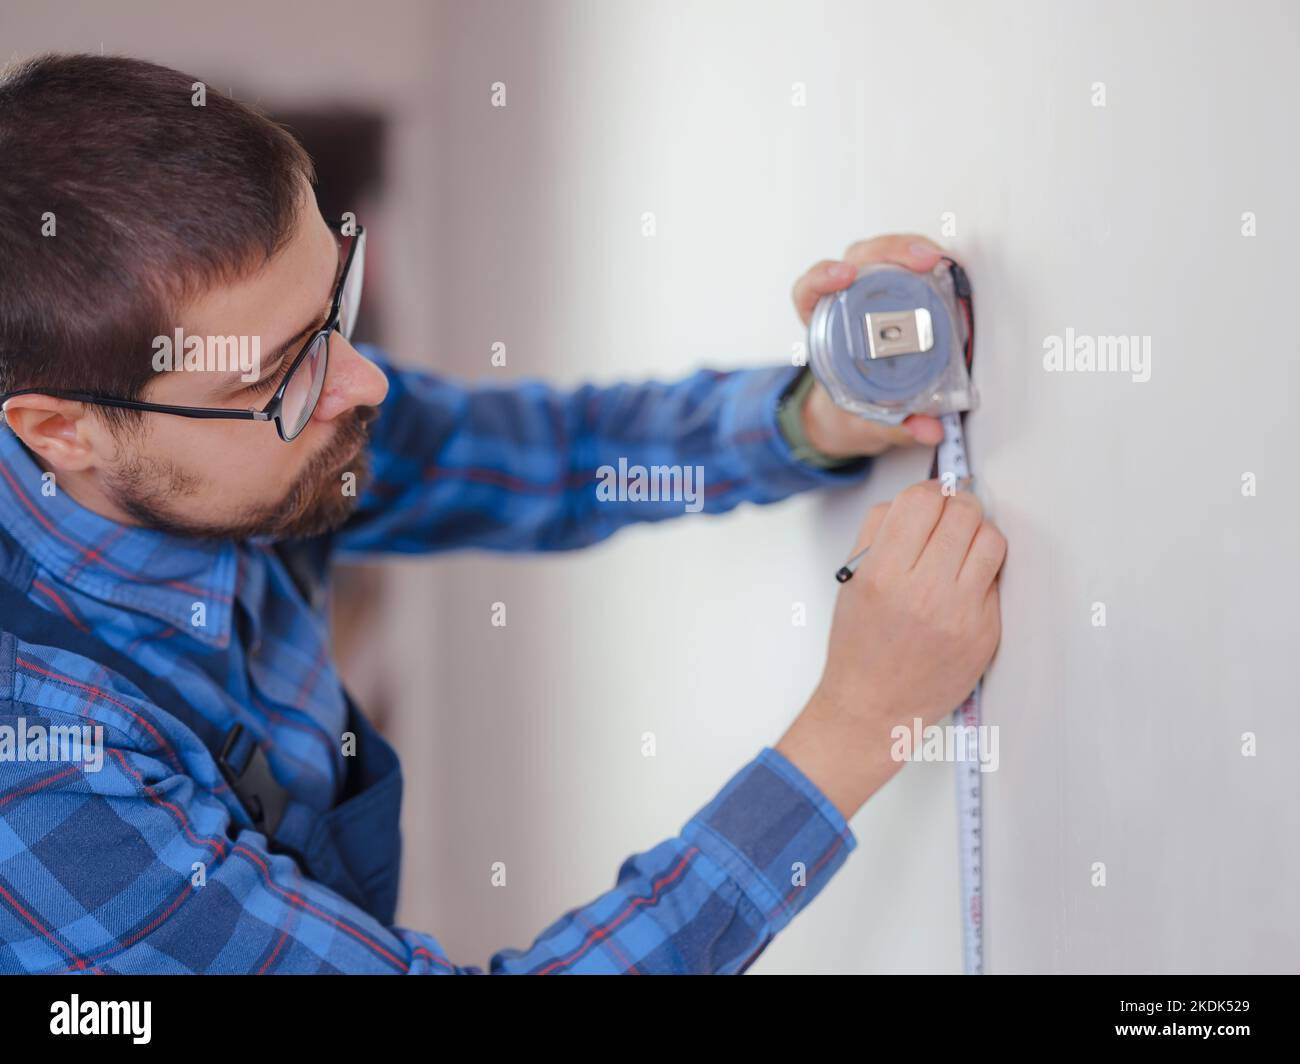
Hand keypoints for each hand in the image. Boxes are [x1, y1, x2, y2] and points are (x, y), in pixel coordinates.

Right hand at [776, 479, 1005, 817]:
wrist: (873, 707)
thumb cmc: (859, 645)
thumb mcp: (852, 581)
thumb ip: (879, 531)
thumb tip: (919, 497)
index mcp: (883, 575)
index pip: (921, 501)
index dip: (929, 491)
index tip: (930, 498)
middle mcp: (925, 593)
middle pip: (963, 513)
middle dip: (958, 506)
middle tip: (950, 517)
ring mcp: (961, 615)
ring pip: (991, 539)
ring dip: (977, 533)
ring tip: (961, 545)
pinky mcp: (986, 632)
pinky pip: (997, 578)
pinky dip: (982, 570)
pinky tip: (963, 581)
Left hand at [791, 234, 951, 456]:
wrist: (859, 403)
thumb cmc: (858, 403)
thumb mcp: (870, 421)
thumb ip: (897, 426)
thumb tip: (930, 430)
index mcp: (822, 330)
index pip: (809, 291)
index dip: (822, 278)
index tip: (845, 276)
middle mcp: (842, 302)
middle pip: (855, 260)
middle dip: (888, 252)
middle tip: (920, 262)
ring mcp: (868, 291)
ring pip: (880, 253)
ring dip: (909, 249)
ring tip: (936, 260)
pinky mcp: (892, 289)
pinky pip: (904, 263)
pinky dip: (923, 259)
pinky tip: (944, 263)